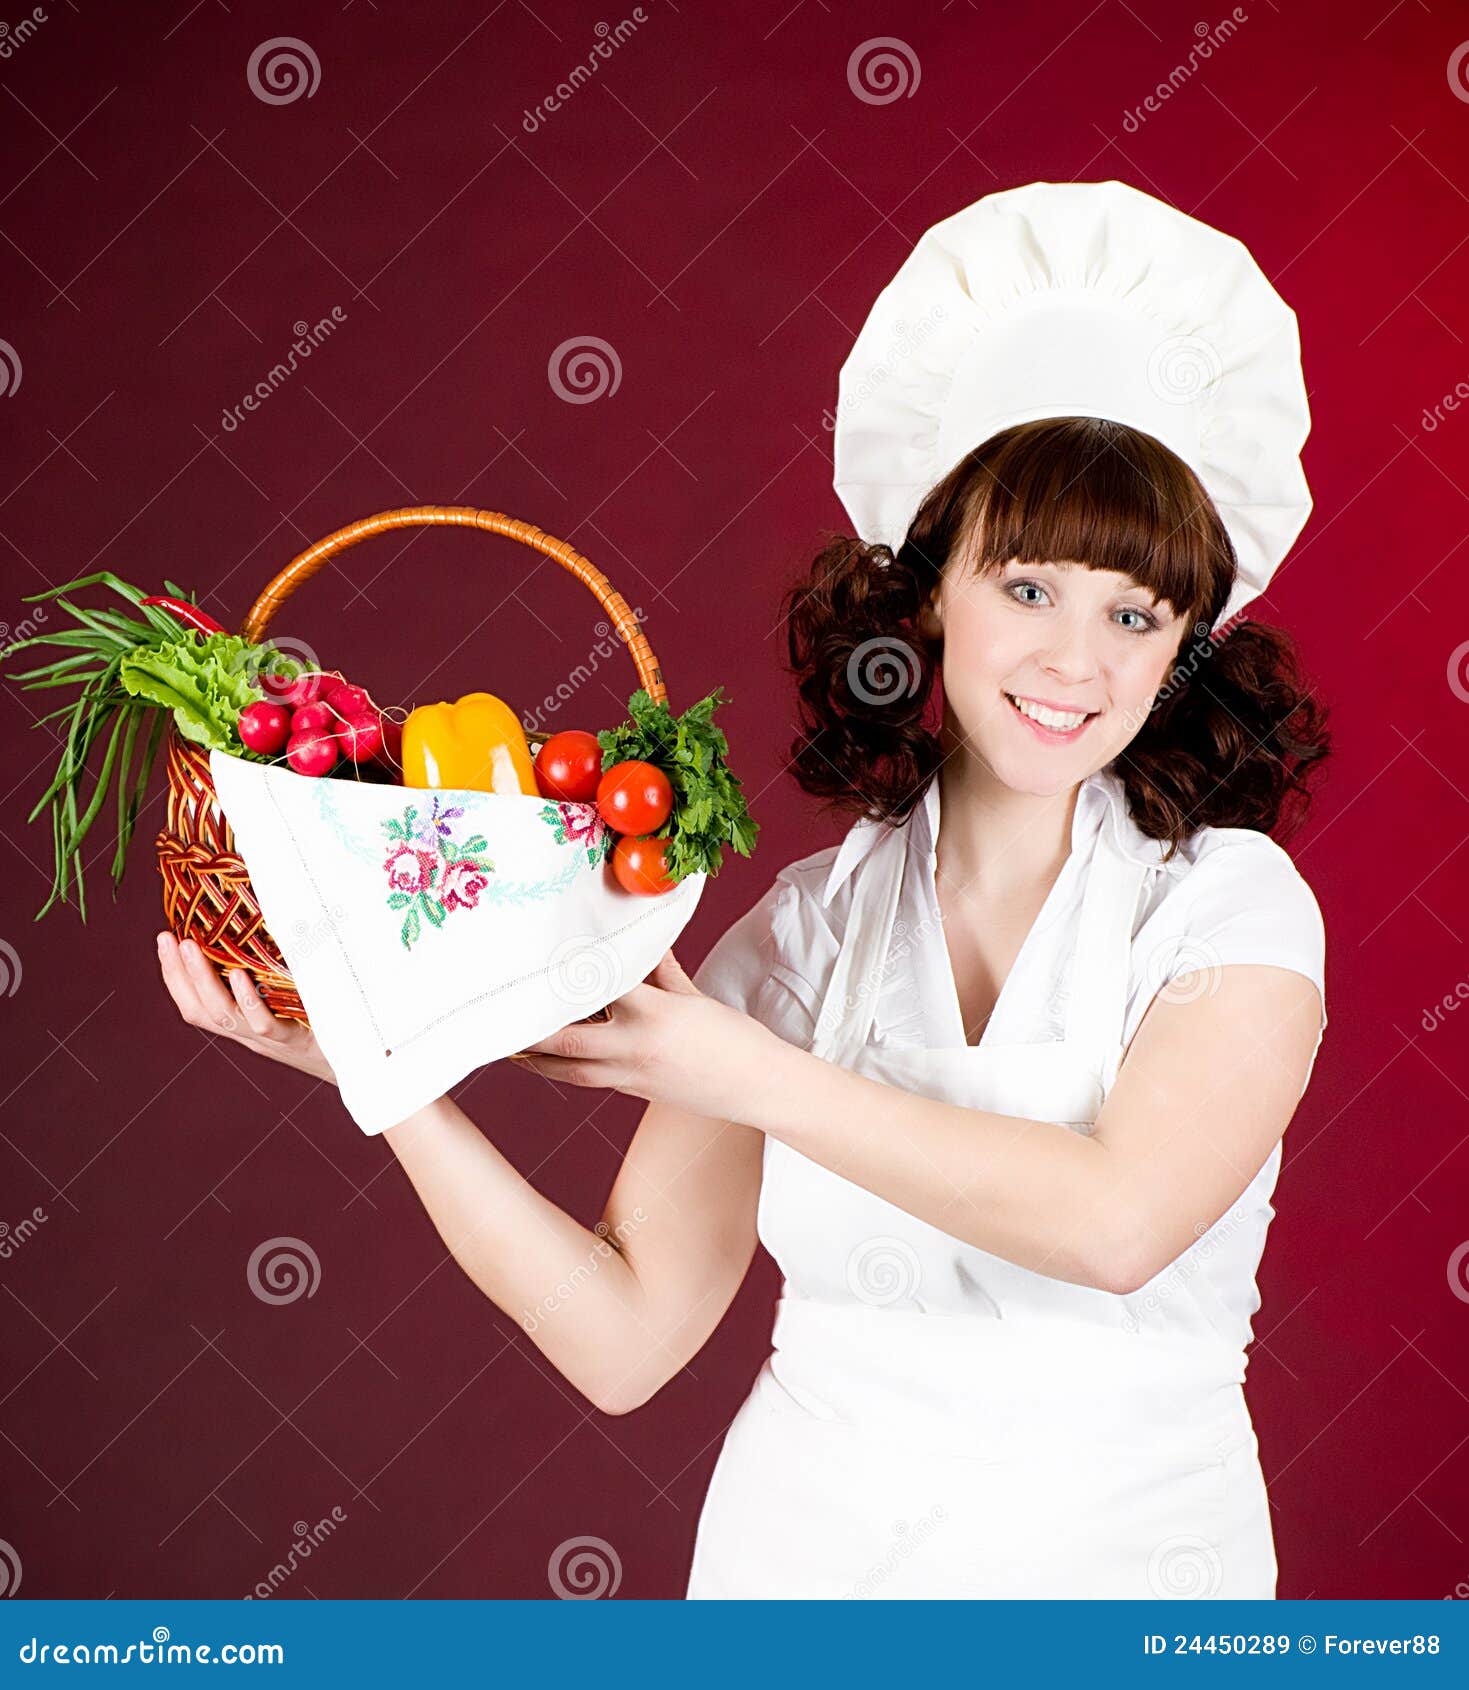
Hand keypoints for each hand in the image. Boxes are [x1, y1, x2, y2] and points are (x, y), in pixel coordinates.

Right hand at [156, 932, 337, 1085]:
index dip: (175, 976)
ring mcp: (270, 1040)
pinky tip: (239, 976)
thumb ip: (276, 973)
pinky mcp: (296, 1041)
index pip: (196, 1003)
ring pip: (224, 1015)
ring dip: (203, 980)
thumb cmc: (330, 1025)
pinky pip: (265, 1024)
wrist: (364, 1068)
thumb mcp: (295, 997)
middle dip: (178, 974)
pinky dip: (248, 1000)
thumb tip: (267, 922)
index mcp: (245, 1024)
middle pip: (200, 1010)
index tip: (164, 940)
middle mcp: (250, 1035)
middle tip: (166, 939)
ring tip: (189, 948)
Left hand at [511, 948, 781, 1120]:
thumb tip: (641, 944)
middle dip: (530, 1029)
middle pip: (566, 1040)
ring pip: (567, 1070)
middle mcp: (635, 1048)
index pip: (599, 987)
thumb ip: (661, 969)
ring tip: (505, 1042)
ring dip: (533, 1057)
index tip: (538, 961)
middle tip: (499, 1012)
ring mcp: (631, 1076)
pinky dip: (561, 1068)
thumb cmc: (734, 1039)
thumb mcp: (694, 995)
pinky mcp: (633, 1092)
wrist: (758, 1087)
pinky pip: (587, 1079)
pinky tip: (544, 1058)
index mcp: (654, 1015)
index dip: (566, 974)